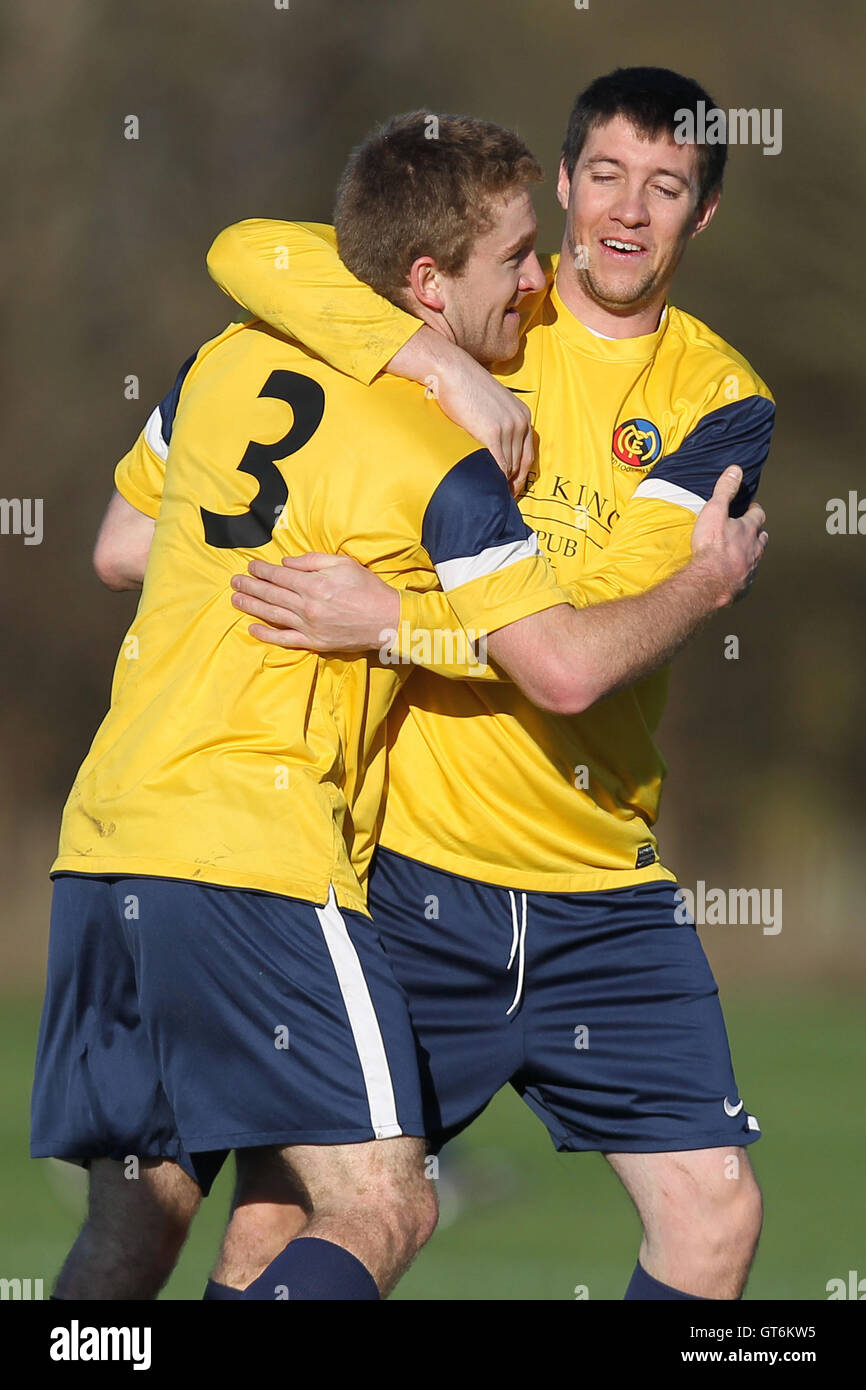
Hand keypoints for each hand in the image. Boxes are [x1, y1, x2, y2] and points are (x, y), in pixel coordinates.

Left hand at [231, 552, 399, 650]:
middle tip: (234, 582)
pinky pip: (284, 639)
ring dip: (251, 607)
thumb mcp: (343, 563)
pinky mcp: (314, 642)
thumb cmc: (367, 588)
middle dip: (250, 586)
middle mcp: (307, 606)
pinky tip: (252, 628)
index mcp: (314, 584)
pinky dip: (267, 634)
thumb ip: (312, 561)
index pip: (279, 576)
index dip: (262, 570)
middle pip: (271, 594)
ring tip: (235, 600)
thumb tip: (286, 564)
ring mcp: (309, 626)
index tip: (250, 566)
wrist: (386, 620)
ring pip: (273, 615)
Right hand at [389, 326, 534, 494]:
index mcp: (522, 415)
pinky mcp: (492, 433)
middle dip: (509, 483)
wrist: (452, 371)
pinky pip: (498, 465)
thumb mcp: (490, 406)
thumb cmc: (464, 387)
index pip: (528, 455)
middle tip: (499, 499)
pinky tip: (485, 488)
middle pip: (519, 464)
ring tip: (490, 497)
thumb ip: (496, 425)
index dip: (520, 476)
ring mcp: (508, 428)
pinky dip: (494, 480)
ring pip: (508, 467)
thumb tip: (491, 450)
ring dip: (500, 483)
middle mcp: (520, 422)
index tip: (510, 489)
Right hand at [690, 466, 767, 605]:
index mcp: (748, 530)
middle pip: (762, 538)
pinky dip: (743, 573)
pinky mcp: (743, 585)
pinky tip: (735, 575)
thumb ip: (725, 490)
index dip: (755, 511)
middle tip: (752, 530)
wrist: (709, 581)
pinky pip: (746, 577)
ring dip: (752, 553)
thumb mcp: (715, 511)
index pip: (758, 515)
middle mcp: (754, 548)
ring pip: (756, 558)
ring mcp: (750, 568)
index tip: (752, 508)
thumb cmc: (712, 546)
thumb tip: (735, 470)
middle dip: (758, 533)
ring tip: (745, 552)